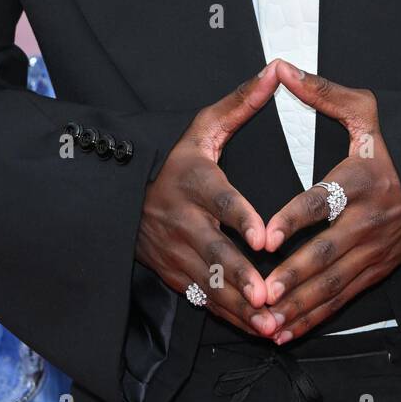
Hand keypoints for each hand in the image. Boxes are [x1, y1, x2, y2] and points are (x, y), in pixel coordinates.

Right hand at [136, 62, 284, 337]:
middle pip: (214, 252)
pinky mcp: (176, 276)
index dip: (240, 218)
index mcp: (194, 181)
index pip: (219, 200)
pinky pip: (205, 301)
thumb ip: (242, 103)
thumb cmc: (177, 159)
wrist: (124, 194)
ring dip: (240, 307)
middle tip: (267, 295)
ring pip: (210, 285)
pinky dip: (230, 317)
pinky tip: (257, 330)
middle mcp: (183, 220)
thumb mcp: (203, 127)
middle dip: (241, 277)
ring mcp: (177, 252)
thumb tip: (276, 72)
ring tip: (269, 324)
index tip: (263, 235)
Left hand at [262, 60, 400, 344]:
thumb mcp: (367, 110)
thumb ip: (322, 92)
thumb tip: (282, 69)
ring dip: (301, 305)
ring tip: (268, 322)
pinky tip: (290, 329)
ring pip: (334, 284)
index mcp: (360, 179)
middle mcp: (368, 219)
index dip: (293, 219)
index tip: (264, 235)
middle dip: (292, 277)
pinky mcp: (379, 267)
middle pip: (326, 254)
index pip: (322, 201)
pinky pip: (345, 297)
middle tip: (261, 293)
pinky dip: (317, 316)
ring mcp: (375, 248)